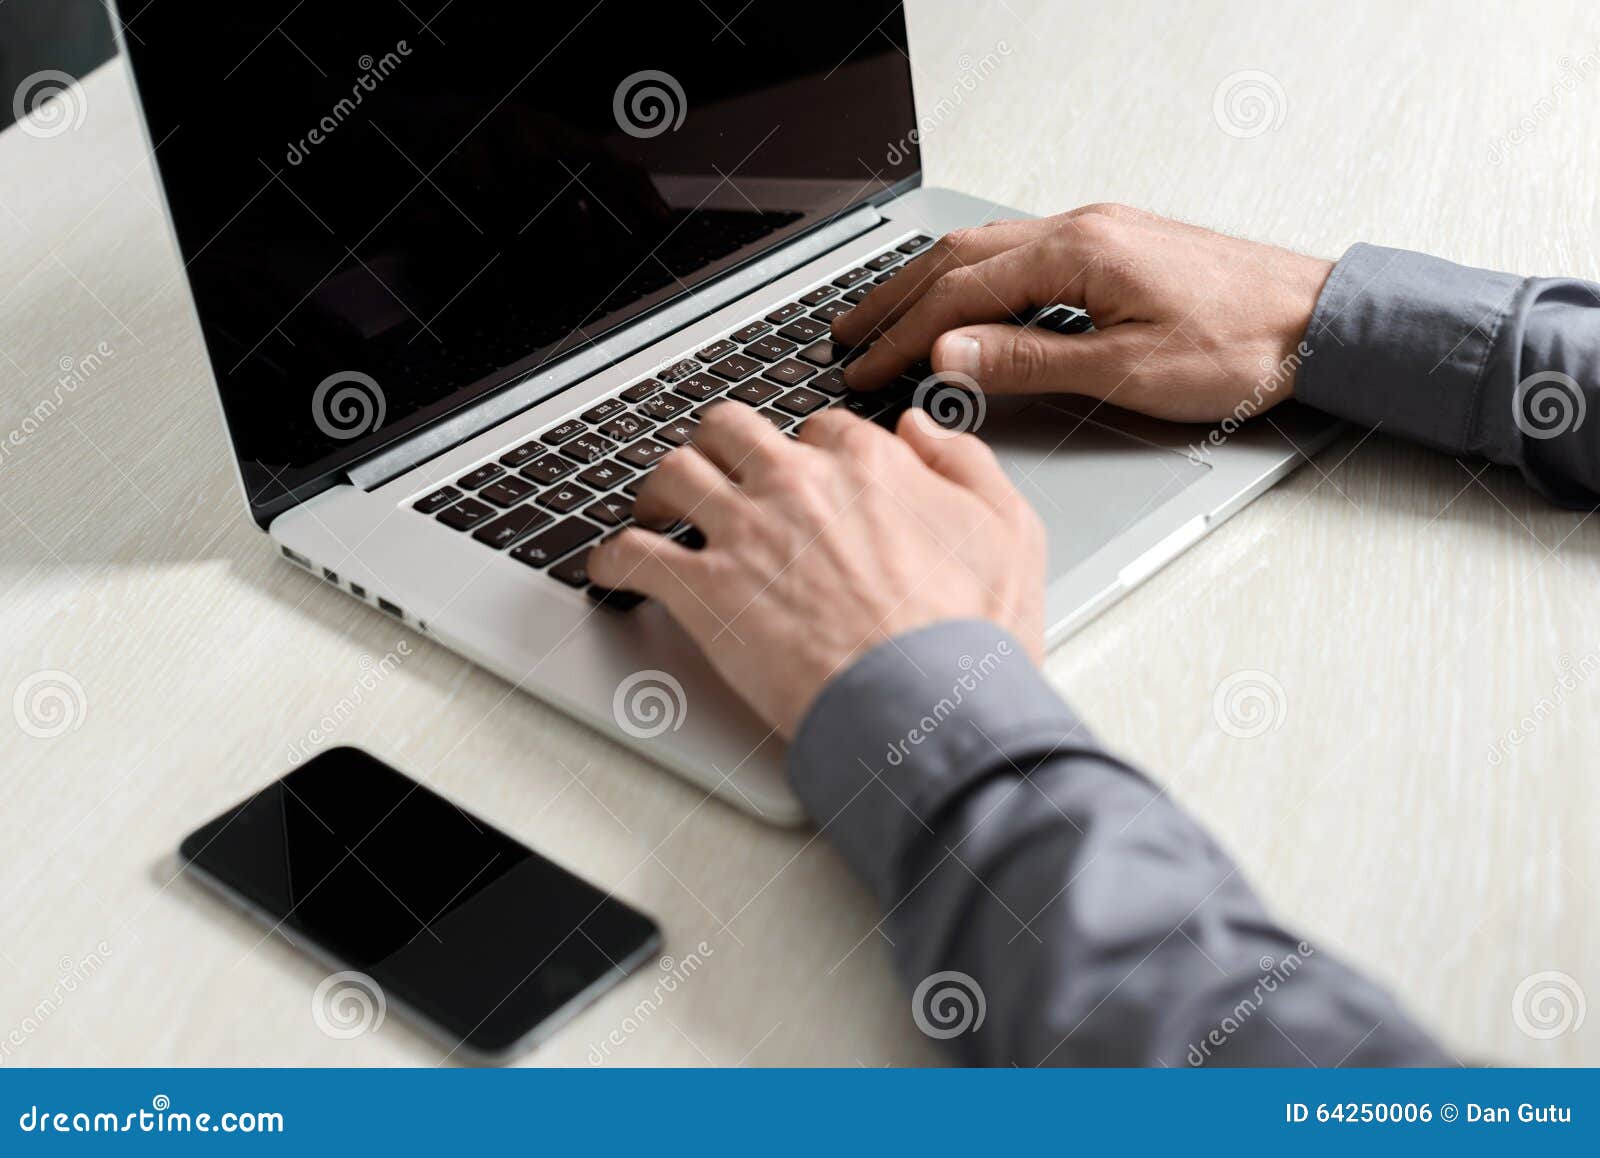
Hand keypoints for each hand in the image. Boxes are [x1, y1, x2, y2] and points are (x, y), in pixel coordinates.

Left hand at [586, 403, 1045, 737]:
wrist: (927, 708)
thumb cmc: (972, 636)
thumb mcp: (1010, 532)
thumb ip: (966, 464)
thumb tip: (921, 429)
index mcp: (867, 464)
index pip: (817, 430)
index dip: (807, 454)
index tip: (801, 478)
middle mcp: (797, 484)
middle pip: (730, 430)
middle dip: (719, 446)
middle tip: (716, 474)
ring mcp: (743, 533)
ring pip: (673, 474)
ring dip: (660, 489)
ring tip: (658, 512)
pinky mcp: (702, 591)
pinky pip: (632, 555)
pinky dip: (613, 560)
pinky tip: (613, 570)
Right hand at [832, 204, 1333, 423]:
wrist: (1320, 321)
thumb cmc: (1241, 346)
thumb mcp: (1127, 368)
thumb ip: (1030, 359)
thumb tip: (949, 353)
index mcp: (1077, 251)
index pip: (960, 293)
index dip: (902, 335)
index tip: (864, 368)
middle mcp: (1080, 228)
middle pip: (959, 257)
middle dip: (895, 298)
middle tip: (847, 334)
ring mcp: (1097, 232)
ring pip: (986, 250)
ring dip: (928, 284)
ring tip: (885, 316)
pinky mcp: (1114, 247)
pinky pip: (1019, 254)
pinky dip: (972, 279)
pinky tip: (962, 301)